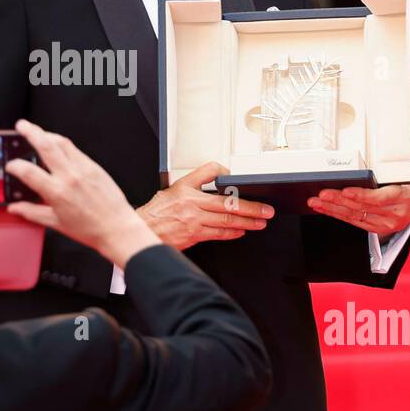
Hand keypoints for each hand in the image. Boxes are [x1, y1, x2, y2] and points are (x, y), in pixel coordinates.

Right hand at [3, 119, 159, 267]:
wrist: (117, 228)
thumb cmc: (89, 229)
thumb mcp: (56, 223)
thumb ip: (32, 212)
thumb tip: (15, 208)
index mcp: (57, 193)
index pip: (29, 172)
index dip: (15, 166)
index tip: (11, 165)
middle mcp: (69, 176)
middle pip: (46, 145)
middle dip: (31, 132)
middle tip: (21, 125)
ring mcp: (83, 168)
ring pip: (62, 142)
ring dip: (47, 134)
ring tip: (38, 132)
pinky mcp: (94, 166)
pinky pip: (75, 149)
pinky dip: (63, 144)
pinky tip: (58, 146)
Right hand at [135, 161, 274, 251]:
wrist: (143, 230)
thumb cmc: (157, 212)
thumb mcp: (172, 188)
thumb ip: (195, 182)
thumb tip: (220, 177)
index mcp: (186, 189)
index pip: (211, 175)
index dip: (228, 176)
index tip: (244, 182)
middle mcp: (191, 204)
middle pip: (228, 205)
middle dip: (251, 208)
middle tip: (266, 210)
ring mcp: (193, 221)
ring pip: (226, 221)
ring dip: (246, 222)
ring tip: (259, 222)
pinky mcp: (194, 236)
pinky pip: (218, 234)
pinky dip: (231, 233)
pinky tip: (240, 231)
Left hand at [307, 184, 409, 238]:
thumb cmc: (401, 186)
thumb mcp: (398, 178)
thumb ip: (379, 177)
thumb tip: (353, 171)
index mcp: (401, 197)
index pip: (378, 198)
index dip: (360, 195)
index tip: (345, 191)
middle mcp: (394, 213)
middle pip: (362, 207)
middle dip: (338, 200)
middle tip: (322, 194)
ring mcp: (385, 224)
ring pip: (354, 215)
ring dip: (332, 208)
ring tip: (317, 202)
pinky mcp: (376, 229)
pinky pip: (353, 222)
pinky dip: (337, 214)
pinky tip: (325, 209)